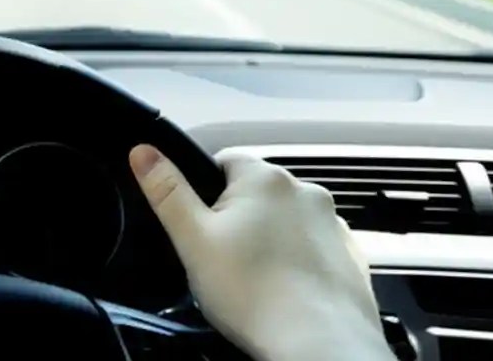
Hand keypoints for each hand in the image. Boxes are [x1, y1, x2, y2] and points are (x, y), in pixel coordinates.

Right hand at [129, 145, 393, 360]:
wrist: (318, 344)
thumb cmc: (254, 294)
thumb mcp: (192, 240)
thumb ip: (166, 191)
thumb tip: (142, 152)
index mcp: (264, 179)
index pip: (224, 161)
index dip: (205, 192)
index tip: (202, 226)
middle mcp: (305, 192)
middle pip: (256, 193)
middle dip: (238, 217)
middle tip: (223, 258)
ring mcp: (333, 224)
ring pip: (286, 221)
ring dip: (271, 238)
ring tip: (255, 279)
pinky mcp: (350, 255)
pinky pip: (313, 248)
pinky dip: (298, 262)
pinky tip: (284, 289)